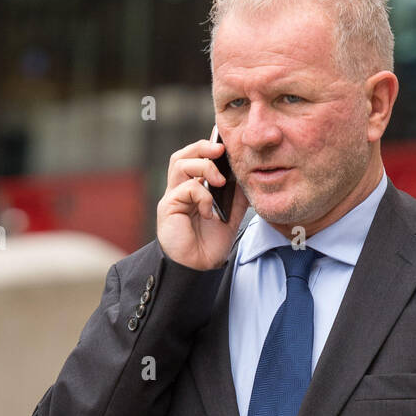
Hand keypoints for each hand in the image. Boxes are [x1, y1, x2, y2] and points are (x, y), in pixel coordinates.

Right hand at [156, 137, 247, 270]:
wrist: (198, 268)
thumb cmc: (210, 245)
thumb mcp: (230, 217)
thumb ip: (236, 197)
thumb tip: (246, 176)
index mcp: (192, 189)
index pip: (195, 158)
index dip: (207, 148)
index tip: (227, 146)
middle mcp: (179, 190)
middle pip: (182, 155)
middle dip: (202, 147)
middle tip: (221, 150)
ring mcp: (172, 197)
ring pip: (180, 164)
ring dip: (203, 167)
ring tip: (219, 181)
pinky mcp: (168, 206)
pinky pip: (186, 188)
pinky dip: (202, 196)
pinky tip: (209, 212)